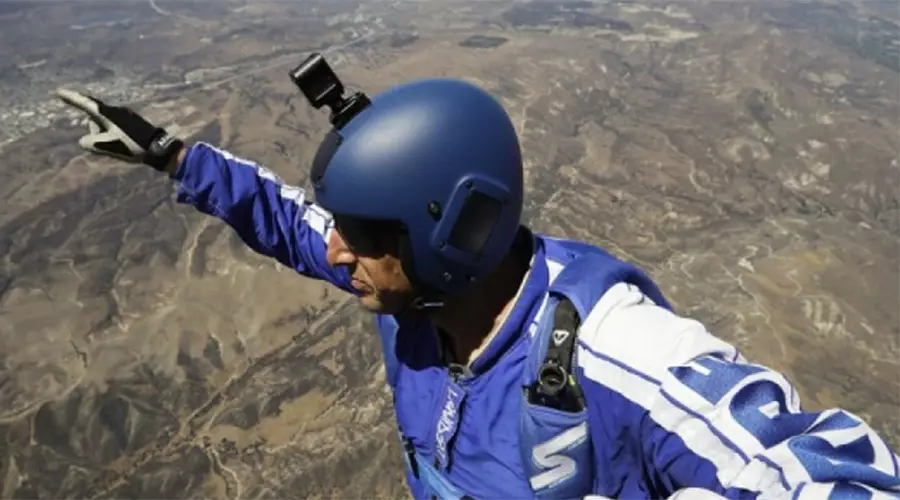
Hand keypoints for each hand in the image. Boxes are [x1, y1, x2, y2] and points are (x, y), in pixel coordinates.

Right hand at [55, 88, 183, 171]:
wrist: (159, 147)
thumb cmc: (132, 146)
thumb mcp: (106, 146)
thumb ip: (89, 143)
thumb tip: (85, 141)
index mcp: (108, 114)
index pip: (85, 104)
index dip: (71, 98)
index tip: (59, 91)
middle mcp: (115, 110)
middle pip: (94, 117)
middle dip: (96, 130)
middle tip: (110, 143)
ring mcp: (125, 114)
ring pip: (105, 124)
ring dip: (105, 135)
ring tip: (122, 147)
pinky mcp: (132, 120)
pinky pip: (115, 127)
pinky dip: (114, 135)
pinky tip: (126, 145)